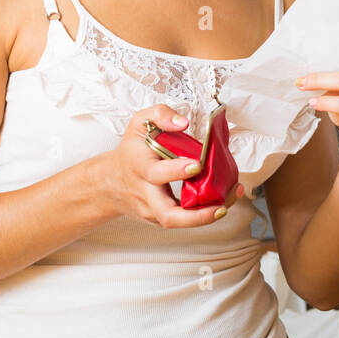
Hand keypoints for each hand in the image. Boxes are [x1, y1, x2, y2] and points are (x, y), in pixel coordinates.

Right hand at [104, 104, 245, 228]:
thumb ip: (160, 115)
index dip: (176, 171)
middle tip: (221, 205)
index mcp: (140, 167)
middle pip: (167, 215)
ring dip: (207, 216)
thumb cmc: (130, 151)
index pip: (156, 173)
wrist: (110, 182)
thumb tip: (183, 122)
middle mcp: (146, 193)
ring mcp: (153, 211)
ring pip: (178, 223)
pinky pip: (183, 221)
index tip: (197, 165)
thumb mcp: (140, 124)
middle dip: (196, 215)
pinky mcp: (160, 219)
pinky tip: (222, 203)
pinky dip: (204, 214)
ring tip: (229, 202)